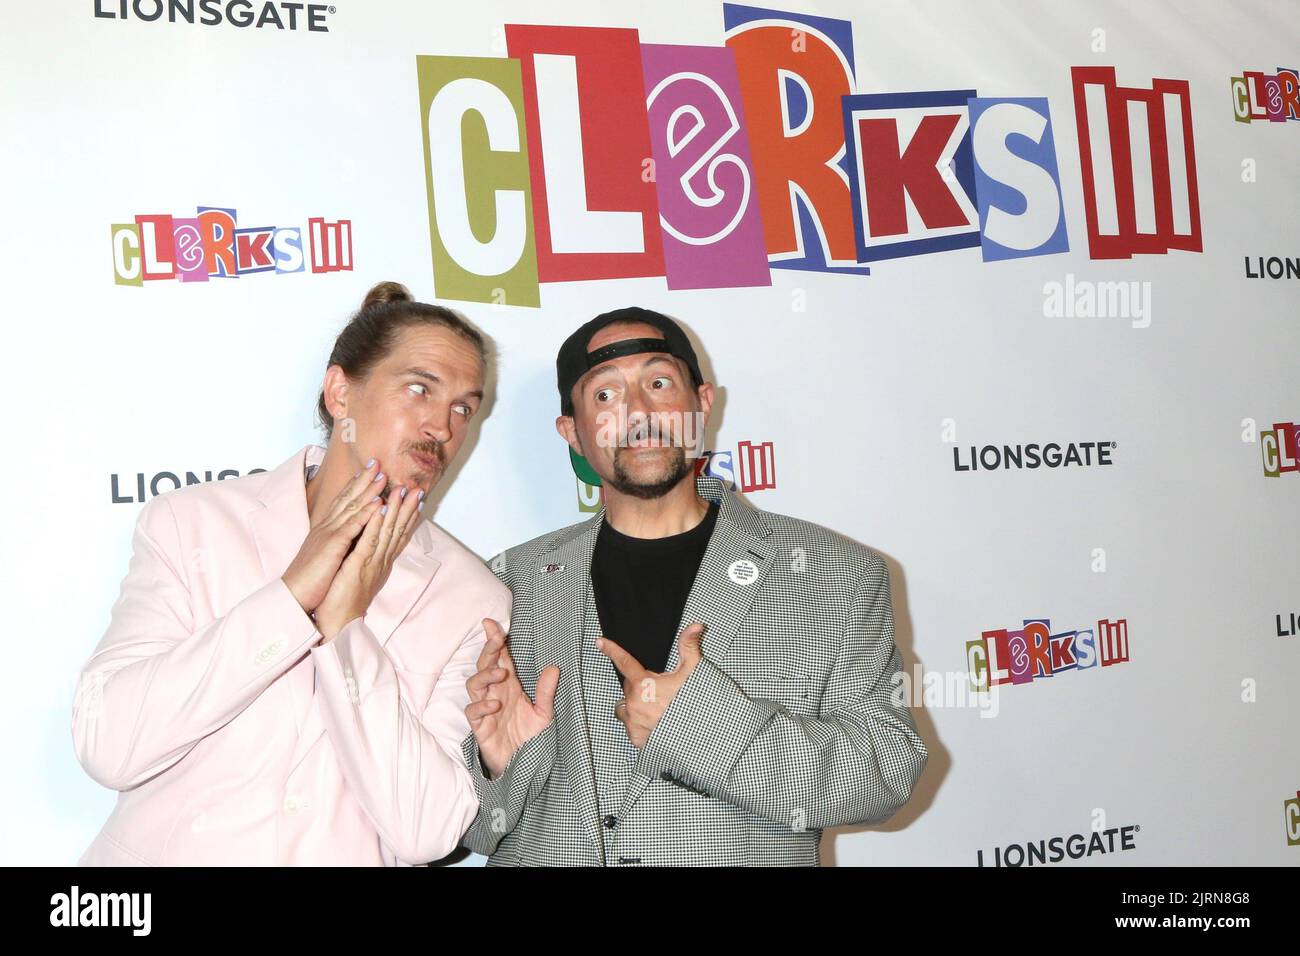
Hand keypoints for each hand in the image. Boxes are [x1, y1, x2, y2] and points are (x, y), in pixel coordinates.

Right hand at [282, 459, 386, 613]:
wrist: (294, 593)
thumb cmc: (310, 576)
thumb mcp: (324, 552)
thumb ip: (334, 539)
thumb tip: (345, 532)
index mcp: (326, 528)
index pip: (342, 501)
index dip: (355, 484)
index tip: (368, 470)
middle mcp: (327, 526)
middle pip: (347, 497)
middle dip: (363, 479)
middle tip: (377, 462)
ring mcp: (329, 534)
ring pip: (351, 507)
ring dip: (368, 490)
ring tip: (382, 476)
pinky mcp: (332, 545)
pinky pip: (352, 526)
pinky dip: (366, 513)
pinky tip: (378, 503)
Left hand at [312, 478, 424, 640]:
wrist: (337, 621)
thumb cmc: (345, 597)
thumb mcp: (361, 573)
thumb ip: (369, 557)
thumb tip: (374, 544)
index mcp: (380, 561)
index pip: (398, 535)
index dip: (408, 517)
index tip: (417, 499)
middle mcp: (380, 560)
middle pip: (397, 531)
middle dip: (408, 509)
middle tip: (418, 489)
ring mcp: (371, 562)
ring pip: (386, 532)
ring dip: (395, 510)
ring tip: (402, 492)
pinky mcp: (359, 566)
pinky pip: (369, 542)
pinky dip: (375, 524)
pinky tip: (380, 509)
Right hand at [465, 618, 558, 778]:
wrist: (522, 765)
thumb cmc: (530, 737)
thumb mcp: (545, 713)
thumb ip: (546, 692)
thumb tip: (553, 668)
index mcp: (510, 686)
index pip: (500, 658)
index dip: (495, 641)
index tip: (492, 624)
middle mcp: (495, 693)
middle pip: (485, 665)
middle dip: (489, 650)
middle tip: (496, 638)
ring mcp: (485, 709)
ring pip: (474, 684)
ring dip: (485, 675)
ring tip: (501, 674)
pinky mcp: (480, 727)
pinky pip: (472, 712)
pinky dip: (481, 706)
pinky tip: (494, 704)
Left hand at [597, 623, 704, 747]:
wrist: (697, 736)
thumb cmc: (693, 703)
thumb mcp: (693, 673)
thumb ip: (689, 647)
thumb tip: (695, 625)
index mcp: (643, 684)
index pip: (624, 662)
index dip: (611, 650)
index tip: (599, 642)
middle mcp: (633, 703)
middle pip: (628, 688)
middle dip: (640, 687)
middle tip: (660, 692)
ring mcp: (633, 722)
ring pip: (626, 708)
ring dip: (636, 707)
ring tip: (656, 710)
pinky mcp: (636, 739)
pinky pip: (631, 727)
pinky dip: (640, 724)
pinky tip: (656, 725)